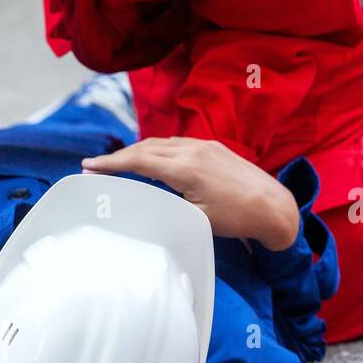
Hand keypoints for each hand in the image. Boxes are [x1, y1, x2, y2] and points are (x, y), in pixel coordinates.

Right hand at [81, 137, 299, 250]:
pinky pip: (176, 143)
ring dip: (136, 151)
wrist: (274, 207)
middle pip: (145, 147)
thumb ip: (167, 205)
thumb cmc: (236, 218)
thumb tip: (142, 204)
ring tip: (117, 163)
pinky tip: (150, 158)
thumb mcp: (196, 219)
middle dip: (117, 156)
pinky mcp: (214, 147)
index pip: (138, 160)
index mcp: (185, 168)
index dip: (110, 163)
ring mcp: (204, 145)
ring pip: (160, 143)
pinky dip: (156, 149)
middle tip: (94, 165)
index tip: (88, 167)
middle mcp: (193, 149)